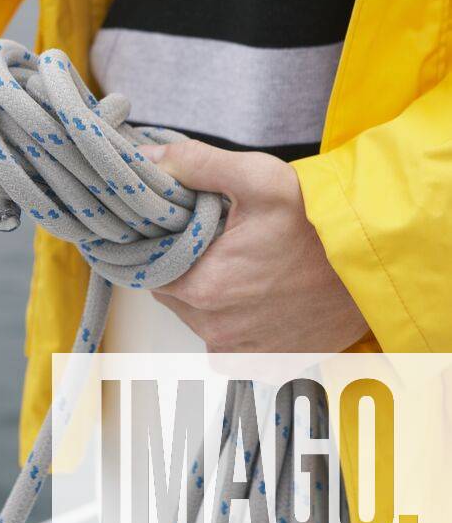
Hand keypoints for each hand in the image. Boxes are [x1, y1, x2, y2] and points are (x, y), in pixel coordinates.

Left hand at [141, 140, 368, 352]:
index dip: (159, 246)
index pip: (149, 268)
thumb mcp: (260, 179)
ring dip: (211, 297)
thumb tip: (150, 157)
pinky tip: (260, 298)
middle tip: (218, 242)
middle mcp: (216, 329)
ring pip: (200, 320)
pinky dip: (237, 323)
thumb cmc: (319, 224)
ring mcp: (242, 352)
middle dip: (186, 268)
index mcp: (203, 286)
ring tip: (246, 267)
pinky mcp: (266, 365)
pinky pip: (231, 345)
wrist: (374, 267)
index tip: (178, 229)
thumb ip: (196, 164)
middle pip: (173, 295)